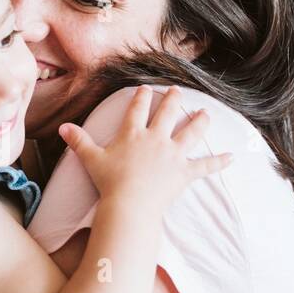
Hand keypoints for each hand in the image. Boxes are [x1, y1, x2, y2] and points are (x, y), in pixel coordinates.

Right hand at [58, 84, 231, 212]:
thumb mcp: (91, 159)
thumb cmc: (110, 182)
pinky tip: (232, 157)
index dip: (141, 97)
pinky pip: (205, 166)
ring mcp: (173, 154)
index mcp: (133, 134)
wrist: (130, 204)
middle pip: (168, 113)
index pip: (137, 109)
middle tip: (178, 91)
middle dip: (174, 100)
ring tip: (206, 113)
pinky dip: (219, 162)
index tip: (145, 88)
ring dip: (200, 122)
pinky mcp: (185, 172)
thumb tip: (62, 127)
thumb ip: (78, 141)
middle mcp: (156, 139)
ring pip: (191, 132)